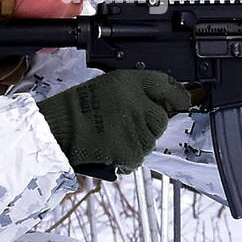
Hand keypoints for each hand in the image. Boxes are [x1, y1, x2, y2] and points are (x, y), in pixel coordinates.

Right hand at [37, 70, 191, 171]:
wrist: (56, 130)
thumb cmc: (77, 109)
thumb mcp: (107, 86)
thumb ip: (135, 92)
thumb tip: (165, 103)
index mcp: (129, 82)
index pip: (165, 84)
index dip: (178, 94)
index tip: (184, 101)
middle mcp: (135, 101)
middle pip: (161, 119)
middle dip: (149, 126)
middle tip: (126, 127)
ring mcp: (133, 126)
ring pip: (151, 141)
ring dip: (137, 144)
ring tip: (113, 137)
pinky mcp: (129, 148)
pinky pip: (139, 158)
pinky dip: (127, 159)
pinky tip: (111, 150)